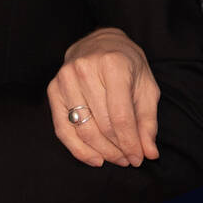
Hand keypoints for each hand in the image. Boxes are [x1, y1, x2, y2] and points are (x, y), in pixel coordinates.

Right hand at [47, 27, 159, 167]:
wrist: (102, 42)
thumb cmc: (127, 65)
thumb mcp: (146, 86)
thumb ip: (148, 120)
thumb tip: (149, 153)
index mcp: (113, 64)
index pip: (120, 116)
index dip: (130, 143)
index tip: (138, 158)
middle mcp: (85, 69)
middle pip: (102, 125)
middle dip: (118, 149)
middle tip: (128, 160)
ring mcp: (65, 78)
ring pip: (83, 130)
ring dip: (101, 151)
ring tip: (115, 158)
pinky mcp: (53, 88)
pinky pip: (62, 129)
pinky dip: (78, 149)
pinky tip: (94, 158)